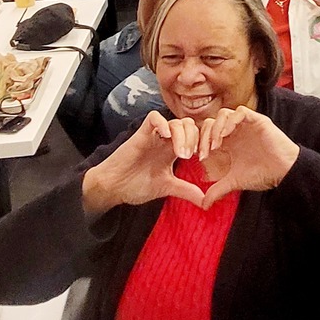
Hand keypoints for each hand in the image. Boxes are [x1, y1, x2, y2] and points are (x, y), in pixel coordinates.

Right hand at [83, 112, 210, 213]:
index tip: (204, 159)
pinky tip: (167, 137)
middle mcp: (165, 140)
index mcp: (173, 149)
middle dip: (195, 138)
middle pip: (188, 124)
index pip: (195, 134)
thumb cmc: (135, 185)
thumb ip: (186, 190)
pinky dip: (163, 124)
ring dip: (183, 135)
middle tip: (193, 156)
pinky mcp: (141, 134)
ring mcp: (154, 136)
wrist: (113, 187)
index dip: (203, 142)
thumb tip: (206, 202)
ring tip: (182, 154)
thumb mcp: (167, 187)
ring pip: (175, 121)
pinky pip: (153, 118)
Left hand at [197, 107, 300, 206]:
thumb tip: (204, 205)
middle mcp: (236, 131)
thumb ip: (218, 190)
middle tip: (207, 150)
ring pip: (224, 114)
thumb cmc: (262, 174)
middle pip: (211, 122)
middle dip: (205, 135)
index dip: (200, 142)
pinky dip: (231, 121)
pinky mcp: (257, 120)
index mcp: (229, 142)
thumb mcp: (234, 181)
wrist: (283, 172)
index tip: (200, 157)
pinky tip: (228, 134)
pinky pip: (240, 111)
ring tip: (217, 143)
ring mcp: (246, 125)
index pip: (207, 133)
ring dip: (217, 127)